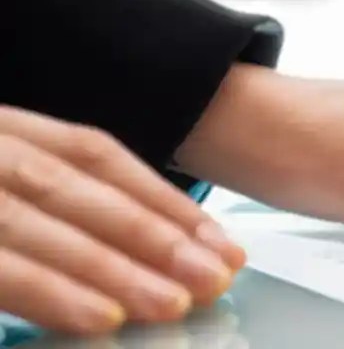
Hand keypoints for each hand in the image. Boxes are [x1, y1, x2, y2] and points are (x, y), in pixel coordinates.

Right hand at [0, 105, 244, 335]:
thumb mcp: (3, 182)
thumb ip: (51, 205)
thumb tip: (142, 255)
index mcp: (0, 129)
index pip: (93, 155)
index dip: (161, 199)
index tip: (219, 242)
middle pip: (74, 188)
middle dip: (151, 236)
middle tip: (212, 278)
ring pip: (35, 224)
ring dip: (113, 268)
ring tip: (171, 303)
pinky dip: (48, 291)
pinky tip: (101, 316)